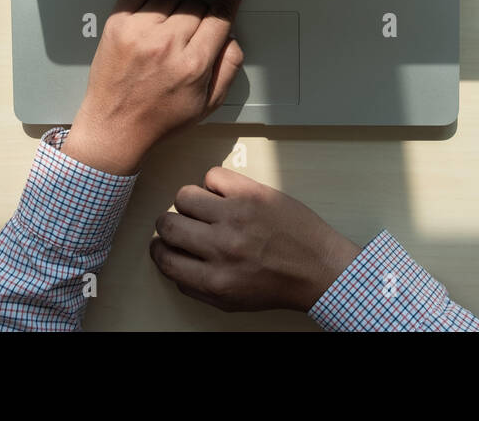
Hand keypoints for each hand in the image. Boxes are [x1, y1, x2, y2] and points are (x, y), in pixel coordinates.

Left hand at [61, 0, 250, 174]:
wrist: (114, 128)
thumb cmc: (161, 118)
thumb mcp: (208, 104)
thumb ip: (228, 68)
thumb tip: (232, 37)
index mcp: (194, 64)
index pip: (221, 15)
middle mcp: (168, 45)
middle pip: (197, 4)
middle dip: (197, 17)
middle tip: (185, 39)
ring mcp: (139, 33)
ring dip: (172, 8)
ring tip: (162, 33)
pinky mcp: (117, 26)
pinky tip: (147, 17)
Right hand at [150, 166, 360, 311]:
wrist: (319, 268)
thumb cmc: (278, 285)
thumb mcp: (231, 302)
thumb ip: (196, 288)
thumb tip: (171, 262)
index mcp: (215, 280)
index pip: (164, 258)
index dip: (160, 249)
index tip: (165, 244)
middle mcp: (222, 248)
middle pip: (167, 223)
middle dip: (169, 225)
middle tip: (183, 225)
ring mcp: (237, 217)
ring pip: (185, 196)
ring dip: (191, 203)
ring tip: (208, 210)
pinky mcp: (253, 194)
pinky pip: (213, 176)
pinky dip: (215, 185)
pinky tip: (227, 197)